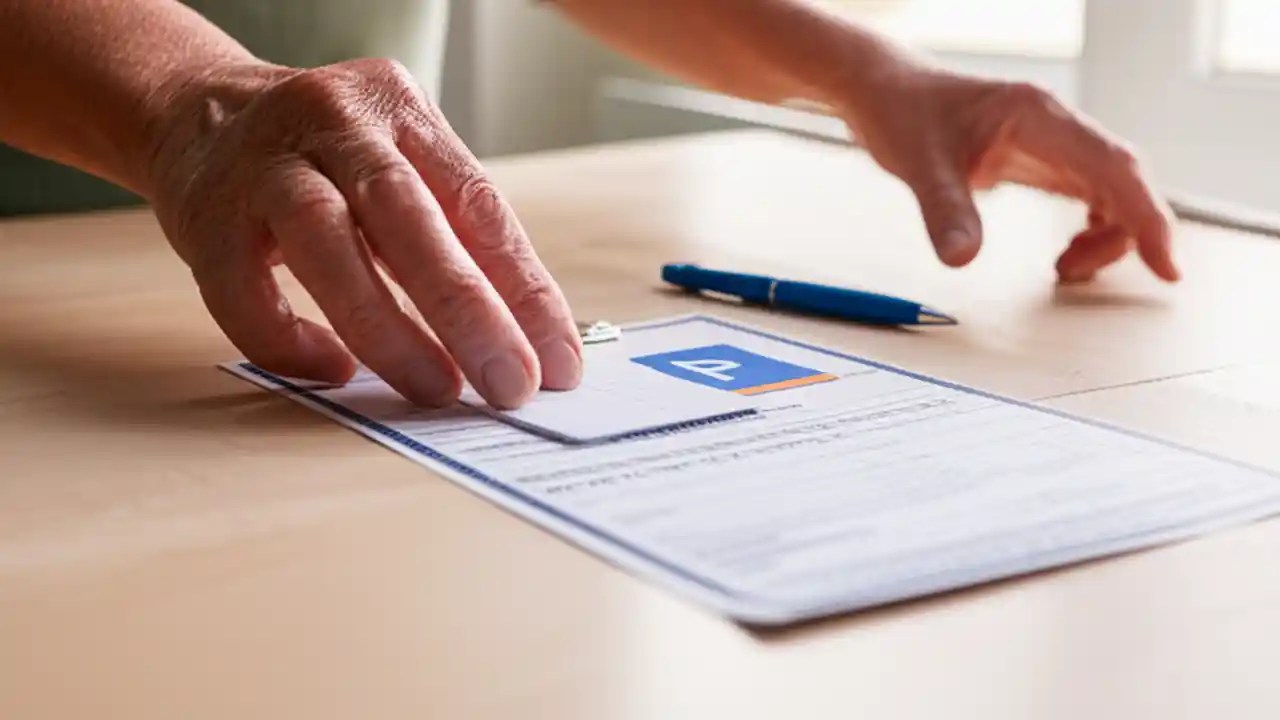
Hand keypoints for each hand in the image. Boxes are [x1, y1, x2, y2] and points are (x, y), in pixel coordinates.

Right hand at [144, 59, 581, 407]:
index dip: (525, 289)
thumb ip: (453, 236)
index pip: (478, 203)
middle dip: (468, 309)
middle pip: (407, 215)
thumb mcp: (401, 168)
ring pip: (327, 242)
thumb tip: (526, 339)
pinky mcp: (205, 218)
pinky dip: (291, 341)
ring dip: (389, 328)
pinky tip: (334, 370)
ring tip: (438, 389)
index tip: (559, 361)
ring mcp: (264, 167)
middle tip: (512, 383)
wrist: (199, 112)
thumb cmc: (326, 159)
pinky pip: (244, 291)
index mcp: (402, 112)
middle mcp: (335, 125)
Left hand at [836, 66, 1178, 282]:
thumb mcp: (918, 165)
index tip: (1165, 263)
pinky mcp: (1042, 159)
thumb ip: (944, 211)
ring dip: (1107, 235)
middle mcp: (1055, 125)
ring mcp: (1053, 141)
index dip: (1146, 217)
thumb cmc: (903, 114)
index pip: (1111, 166)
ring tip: (1065, 270)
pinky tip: (1068, 254)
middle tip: (1112, 280)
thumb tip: (963, 259)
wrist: (886, 91)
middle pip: (1123, 180)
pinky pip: (1089, 194)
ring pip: (1111, 190)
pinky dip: (1092, 228)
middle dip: (1132, 233)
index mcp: (1037, 116)